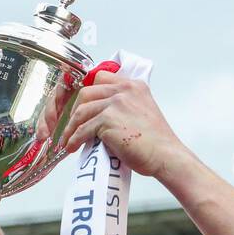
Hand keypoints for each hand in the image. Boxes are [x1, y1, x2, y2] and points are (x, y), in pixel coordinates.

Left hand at [58, 73, 188, 180]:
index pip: (102, 79)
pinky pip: (83, 129)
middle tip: (71, 125)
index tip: (83, 106)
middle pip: (87, 92)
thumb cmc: (156, 142)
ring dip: (71, 127)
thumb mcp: (143, 113)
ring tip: (67, 140)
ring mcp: (116, 103)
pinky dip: (74, 139)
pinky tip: (71, 147)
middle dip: (75, 110)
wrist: (166, 156)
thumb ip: (126, 107)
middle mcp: (124, 89)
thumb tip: (102, 118)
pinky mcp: (108, 120)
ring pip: (82, 111)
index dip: (90, 93)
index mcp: (134, 86)